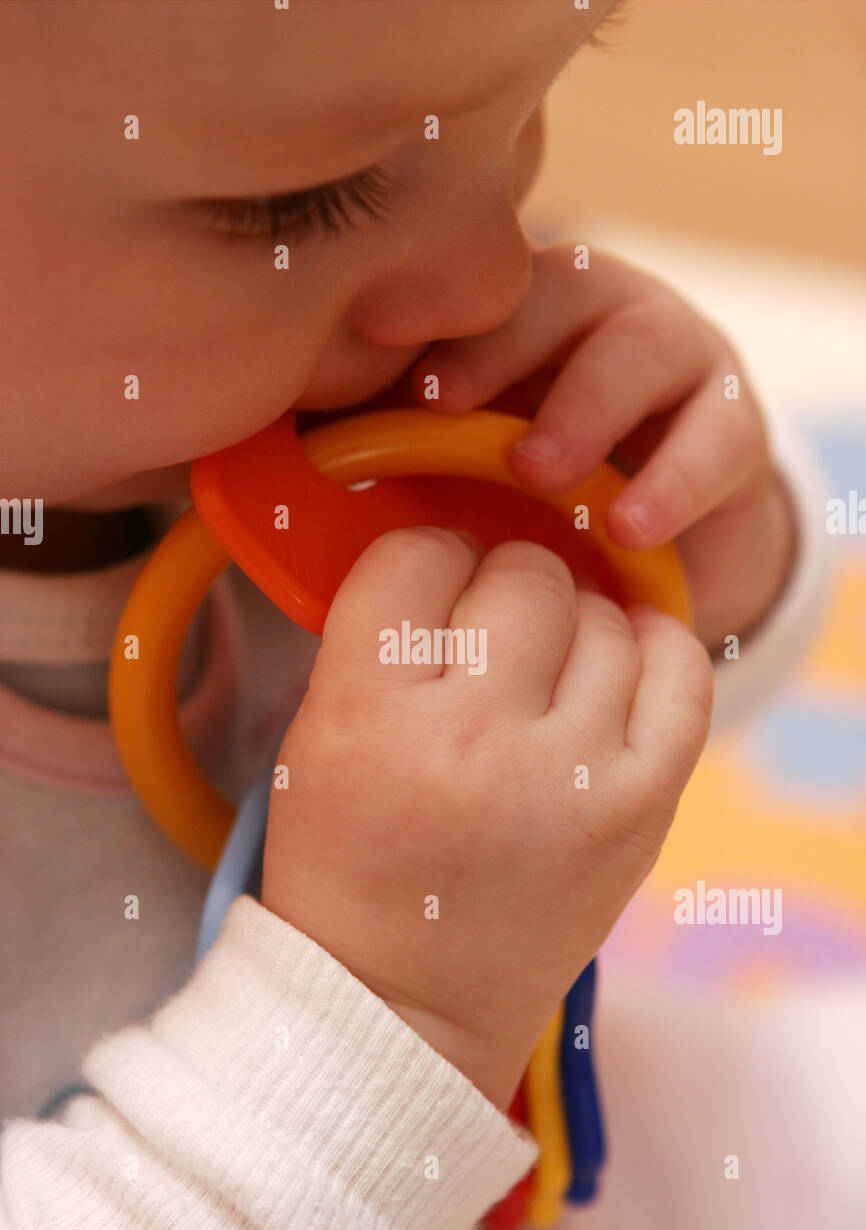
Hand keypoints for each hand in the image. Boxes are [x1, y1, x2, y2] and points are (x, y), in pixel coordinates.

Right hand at [262, 528, 711, 1109]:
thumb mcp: (314, 742)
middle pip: (520, 575)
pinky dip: (656, 648)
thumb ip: (376, 642)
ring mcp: (570, 777)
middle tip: (491, 630)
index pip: (415, 558)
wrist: (403, 1005)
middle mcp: (474, 739)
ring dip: (571, 622)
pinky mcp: (638, 812)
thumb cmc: (350, 869)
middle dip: (500, 586)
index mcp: (369, 716)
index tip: (433, 588)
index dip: (425, 561)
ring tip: (546, 665)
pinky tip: (623, 657)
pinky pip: (681, 676)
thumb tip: (457, 554)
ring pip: (601, 615)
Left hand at [411, 245, 794, 653]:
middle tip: (449, 412)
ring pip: (642, 348)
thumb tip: (258, 463)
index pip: (475, 290)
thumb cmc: (529, 500)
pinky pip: (717, 435)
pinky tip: (629, 526)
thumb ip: (383, 450)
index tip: (386, 374)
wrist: (651, 550)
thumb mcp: (454, 471)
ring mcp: (675, 359)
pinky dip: (674, 480)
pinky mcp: (734, 424)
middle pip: (559, 290)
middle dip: (501, 347)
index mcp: (519, 316)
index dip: (434, 325)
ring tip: (542, 476)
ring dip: (586, 408)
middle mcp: (599, 316)